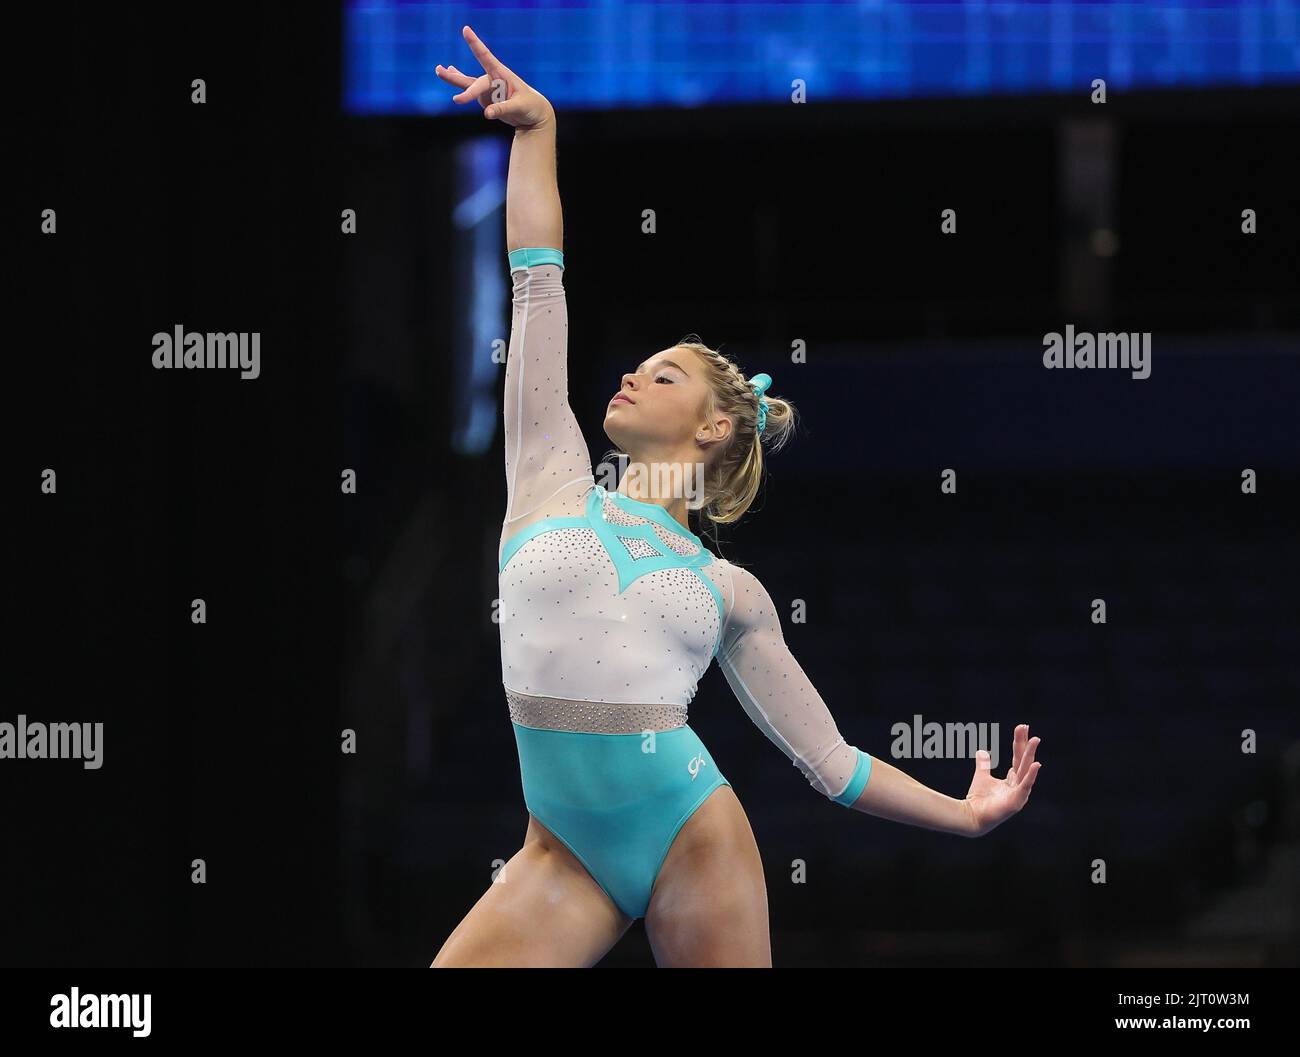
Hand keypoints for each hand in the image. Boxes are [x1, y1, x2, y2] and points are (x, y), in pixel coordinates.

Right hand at [435, 25, 553, 129]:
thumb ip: (502, 109)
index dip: (475, 44)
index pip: (486, 57)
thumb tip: (486, 113)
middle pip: (474, 82)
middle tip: (455, 97)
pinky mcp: (484, 98)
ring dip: (452, 77)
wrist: (532, 114)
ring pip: (467, 83)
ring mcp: (487, 88)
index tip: (465, 30)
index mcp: (502, 74)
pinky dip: (459, 84)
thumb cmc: (530, 106)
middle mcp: (492, 78)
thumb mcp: (519, 107)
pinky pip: (469, 91)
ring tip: (438, 70)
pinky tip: (449, 70)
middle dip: (466, 90)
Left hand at [962, 724, 1041, 836]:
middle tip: (1027, 727)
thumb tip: (982, 751)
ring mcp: (1019, 794)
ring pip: (1025, 770)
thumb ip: (984, 764)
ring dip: (1030, 754)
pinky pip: (1025, 786)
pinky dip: (1031, 775)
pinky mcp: (1016, 802)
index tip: (1022, 727)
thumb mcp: (982, 776)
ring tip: (1035, 740)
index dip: (1020, 743)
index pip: (1018, 758)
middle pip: (1023, 761)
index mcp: (1012, 780)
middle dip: (1025, 744)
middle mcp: (1018, 786)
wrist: (971, 816)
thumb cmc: (978, 799)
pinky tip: (1036, 764)